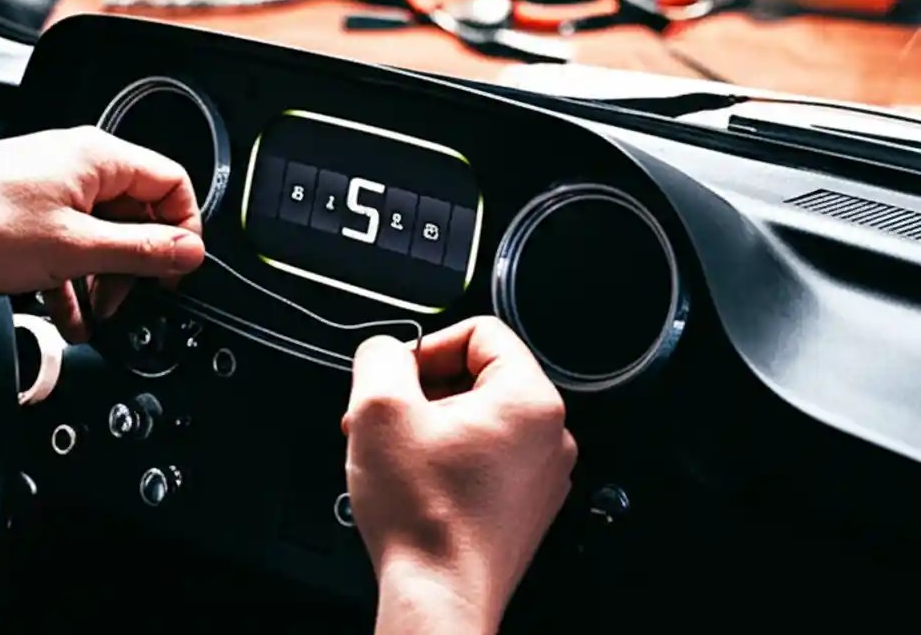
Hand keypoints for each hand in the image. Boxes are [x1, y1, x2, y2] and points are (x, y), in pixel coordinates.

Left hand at [0, 126, 203, 339]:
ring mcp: (49, 185)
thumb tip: (188, 251)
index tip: (176, 268)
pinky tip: (65, 314)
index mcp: (97, 157)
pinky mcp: (25, 209)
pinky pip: (67, 243)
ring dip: (102, 279)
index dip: (182, 229)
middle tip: (127, 299)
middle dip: (136, 263)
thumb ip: (141, 251)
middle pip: (136, 213)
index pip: (171, 183)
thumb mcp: (77, 248)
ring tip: (93, 315)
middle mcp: (76, 163)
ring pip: (100, 233)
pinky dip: (72, 278)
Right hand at [343, 316, 575, 626]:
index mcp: (529, 399)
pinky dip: (445, 459)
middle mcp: (548, 435)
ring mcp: (539, 474)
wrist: (438, 596)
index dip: (427, 346)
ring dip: (428, 425)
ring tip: (393, 453)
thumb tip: (385, 350)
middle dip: (421, 391)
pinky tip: (414, 481)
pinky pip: (483, 459)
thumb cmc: (423, 518)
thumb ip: (380, 356)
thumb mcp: (379, 409)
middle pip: (477, 376)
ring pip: (476, 419)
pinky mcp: (522, 505)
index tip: (397, 374)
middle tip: (382, 417)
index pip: (481, 332)